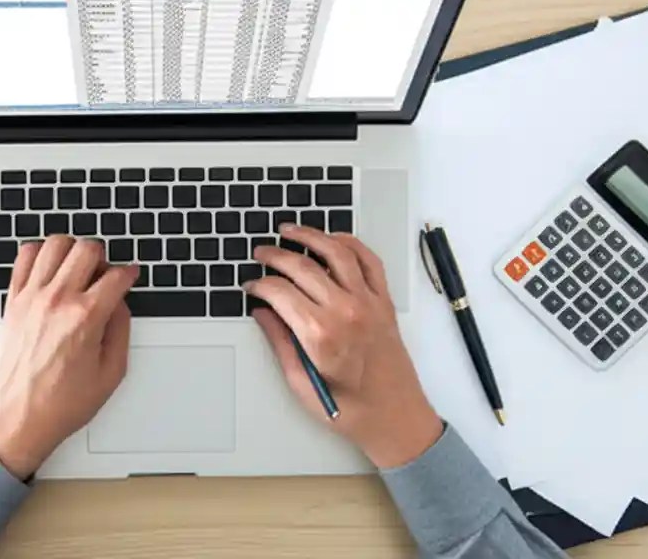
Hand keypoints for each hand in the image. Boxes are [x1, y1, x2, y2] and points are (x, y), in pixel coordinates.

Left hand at [0, 236, 137, 477]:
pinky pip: (25, 257)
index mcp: (86, 318)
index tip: (130, 276)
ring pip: (56, 243)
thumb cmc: (58, 404)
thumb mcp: (111, 374)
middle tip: (104, 273)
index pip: (117, 275)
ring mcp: (32, 297)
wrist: (16, 418)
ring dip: (72, 250)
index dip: (130, 273)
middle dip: (103, 256)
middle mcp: (58, 300)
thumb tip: (120, 305)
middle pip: (87, 249)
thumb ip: (121, 331)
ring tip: (78, 268)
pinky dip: (40, 253)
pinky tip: (50, 268)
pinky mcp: (13, 300)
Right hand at [245, 225, 442, 467]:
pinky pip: (369, 261)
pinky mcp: (384, 302)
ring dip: (310, 236)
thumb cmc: (350, 409)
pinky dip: (351, 244)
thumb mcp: (302, 383)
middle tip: (260, 253)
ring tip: (290, 231)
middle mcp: (345, 312)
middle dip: (275, 256)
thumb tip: (263, 314)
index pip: (279, 292)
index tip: (251, 286)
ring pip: (336, 253)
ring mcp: (368, 303)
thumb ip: (280, 343)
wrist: (396, 416)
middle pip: (302, 267)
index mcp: (319, 335)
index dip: (259, 285)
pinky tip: (333, 239)